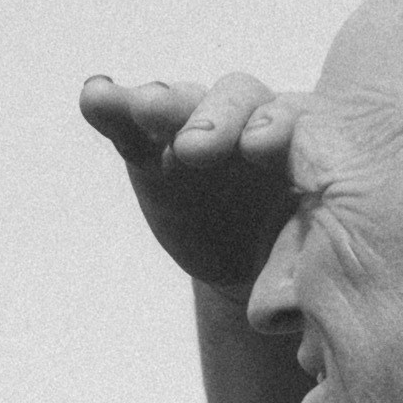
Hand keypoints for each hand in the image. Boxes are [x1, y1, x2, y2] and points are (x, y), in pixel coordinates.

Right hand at [81, 72, 299, 295]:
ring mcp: (200, 129)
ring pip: (184, 103)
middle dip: (214, 119)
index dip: (274, 127)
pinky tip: (95, 95)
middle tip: (194, 147)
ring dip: (162, 104)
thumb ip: (295, 268)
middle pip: (238, 100)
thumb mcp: (307, 262)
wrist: (256, 261)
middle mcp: (253, 122)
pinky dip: (113, 107)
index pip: (293, 119)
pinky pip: (130, 124)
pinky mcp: (152, 150)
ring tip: (141, 108)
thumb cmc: (295, 257)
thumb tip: (281, 307)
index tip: (258, 148)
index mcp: (306, 140)